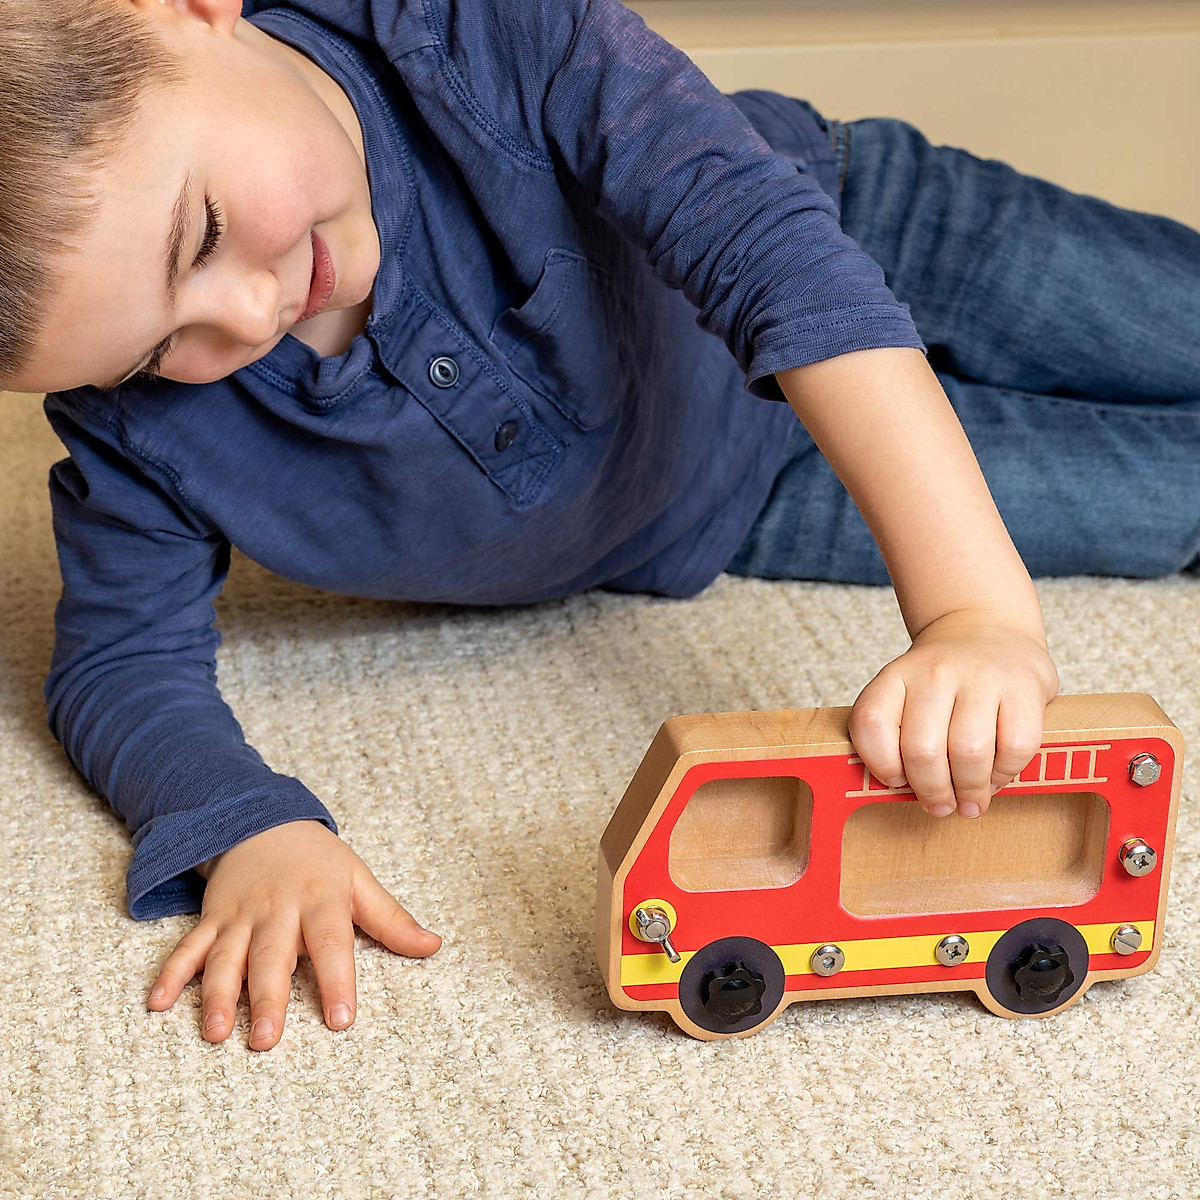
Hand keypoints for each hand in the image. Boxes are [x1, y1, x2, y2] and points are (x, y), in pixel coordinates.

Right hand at [146, 820, 440, 1050]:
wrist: (264, 821)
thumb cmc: (320, 862)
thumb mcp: (360, 881)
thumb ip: (393, 919)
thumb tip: (434, 946)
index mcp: (322, 901)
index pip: (332, 943)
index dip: (338, 980)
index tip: (342, 1019)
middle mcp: (279, 909)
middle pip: (272, 956)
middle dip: (268, 997)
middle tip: (266, 1040)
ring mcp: (240, 915)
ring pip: (226, 956)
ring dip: (217, 994)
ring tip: (216, 1033)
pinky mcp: (211, 918)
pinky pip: (188, 946)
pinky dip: (172, 974)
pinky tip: (158, 1004)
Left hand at [848, 610, 1059, 817]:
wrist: (986, 626)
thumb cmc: (942, 680)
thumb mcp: (904, 690)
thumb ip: (896, 731)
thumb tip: (902, 791)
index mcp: (896, 675)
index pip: (872, 723)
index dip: (880, 763)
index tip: (896, 780)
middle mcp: (936, 671)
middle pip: (923, 749)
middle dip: (932, 791)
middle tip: (940, 807)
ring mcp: (982, 677)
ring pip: (969, 752)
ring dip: (969, 791)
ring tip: (970, 804)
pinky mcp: (1024, 687)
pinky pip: (1016, 747)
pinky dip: (1005, 774)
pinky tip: (996, 777)